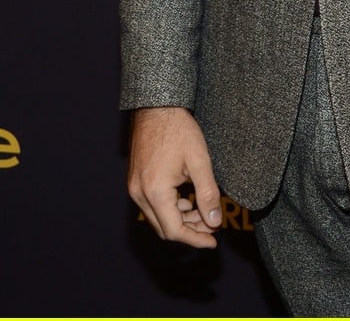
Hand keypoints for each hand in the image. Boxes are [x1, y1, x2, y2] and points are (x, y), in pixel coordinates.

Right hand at [128, 106, 221, 247]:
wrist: (156, 108)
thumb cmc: (178, 130)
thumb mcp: (199, 161)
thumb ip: (208, 194)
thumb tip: (215, 221)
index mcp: (155, 192)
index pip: (175, 230)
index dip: (196, 238)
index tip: (213, 240)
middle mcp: (139, 194)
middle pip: (165, 228)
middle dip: (190, 230)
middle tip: (212, 225)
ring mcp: (134, 188)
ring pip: (158, 218)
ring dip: (181, 219)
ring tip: (203, 211)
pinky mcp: (135, 181)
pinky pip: (152, 205)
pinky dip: (170, 208)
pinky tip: (187, 200)